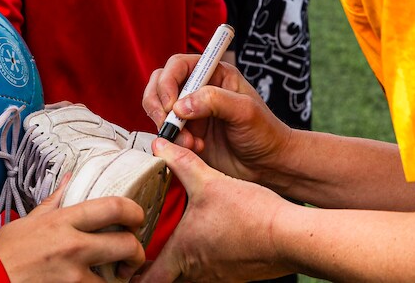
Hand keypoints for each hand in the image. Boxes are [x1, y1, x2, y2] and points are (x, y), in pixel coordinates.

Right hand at [0, 179, 146, 282]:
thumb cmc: (4, 253)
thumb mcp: (29, 221)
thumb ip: (55, 201)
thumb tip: (71, 177)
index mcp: (64, 222)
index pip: (113, 207)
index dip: (135, 212)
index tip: (137, 218)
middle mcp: (73, 247)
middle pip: (127, 245)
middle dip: (136, 252)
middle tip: (132, 256)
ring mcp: (72, 276)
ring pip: (115, 278)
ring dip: (116, 278)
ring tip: (112, 276)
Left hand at [136, 139, 291, 282]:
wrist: (291, 236)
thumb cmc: (251, 214)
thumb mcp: (210, 181)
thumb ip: (181, 163)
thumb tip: (159, 145)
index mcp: (183, 253)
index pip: (146, 280)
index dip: (131, 275)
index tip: (124, 264)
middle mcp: (198, 272)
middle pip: (167, 279)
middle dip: (155, 266)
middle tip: (147, 250)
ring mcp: (219, 276)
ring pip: (191, 276)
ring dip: (183, 262)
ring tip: (181, 239)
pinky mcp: (238, 274)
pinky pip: (215, 271)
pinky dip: (208, 258)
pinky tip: (215, 237)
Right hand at [142, 54, 294, 186]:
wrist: (268, 164)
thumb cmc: (265, 132)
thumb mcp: (245, 111)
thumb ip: (214, 101)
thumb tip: (181, 105)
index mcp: (214, 73)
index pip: (178, 65)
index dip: (168, 82)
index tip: (171, 104)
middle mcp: (198, 89)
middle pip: (160, 84)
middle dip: (159, 104)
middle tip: (168, 124)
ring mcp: (190, 112)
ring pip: (159, 110)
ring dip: (167, 127)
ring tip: (191, 142)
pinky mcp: (186, 134)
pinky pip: (165, 133)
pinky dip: (171, 142)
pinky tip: (195, 149)